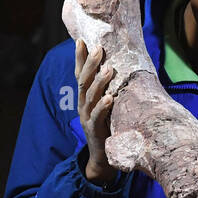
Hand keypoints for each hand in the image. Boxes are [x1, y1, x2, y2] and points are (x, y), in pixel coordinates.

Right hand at [75, 38, 115, 184]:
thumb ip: (107, 89)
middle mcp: (82, 104)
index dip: (79, 57)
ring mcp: (86, 117)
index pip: (80, 73)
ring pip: (90, 96)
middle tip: (99, 48)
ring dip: (99, 82)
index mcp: (84, 97)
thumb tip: (118, 67)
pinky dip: (103, 106)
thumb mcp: (105, 105)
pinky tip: (109, 98)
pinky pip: (97, 116)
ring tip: (108, 69)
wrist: (102, 157)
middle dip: (90, 63)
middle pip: (83, 80)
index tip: (81, 40)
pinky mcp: (94, 130)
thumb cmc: (107, 126)